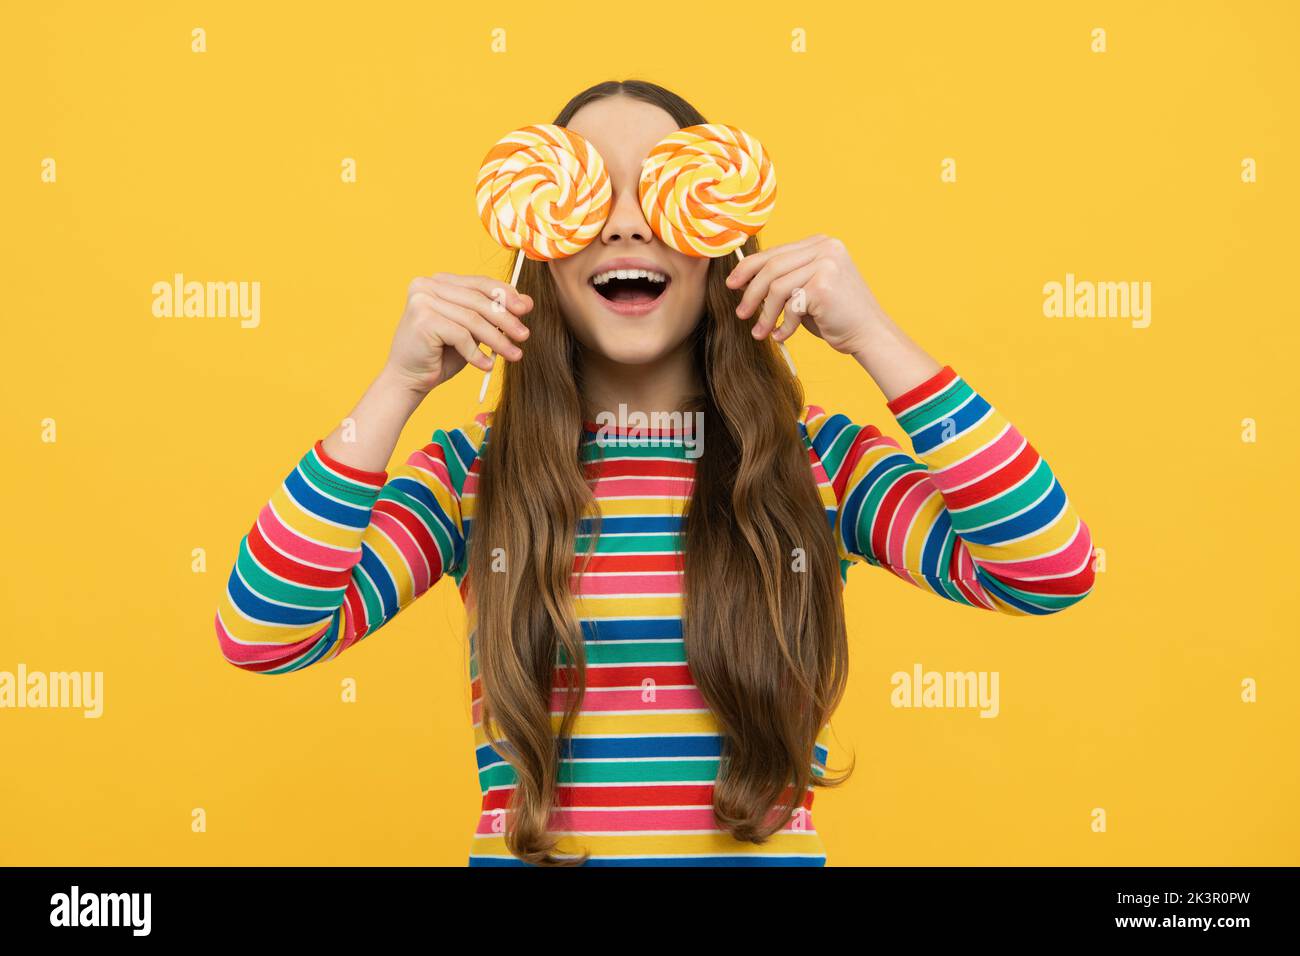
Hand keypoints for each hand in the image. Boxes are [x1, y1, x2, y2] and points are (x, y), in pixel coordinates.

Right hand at [384, 273, 532, 394]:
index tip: (526, 309)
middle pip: (478, 300)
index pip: (479, 283)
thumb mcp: (473, 331)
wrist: (409, 379)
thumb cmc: (441, 355)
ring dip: (497, 339)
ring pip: (473, 319)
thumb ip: (493, 314)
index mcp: (439, 281)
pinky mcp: (423, 319)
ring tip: (514, 355)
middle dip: (506, 319)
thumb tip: (527, 301)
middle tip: (524, 336)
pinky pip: (461, 335)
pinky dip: (477, 353)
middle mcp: (427, 285)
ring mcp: (422, 300)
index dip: (505, 294)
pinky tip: (486, 366)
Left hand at [726, 235, 887, 355]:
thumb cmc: (835, 315)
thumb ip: (784, 279)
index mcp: (820, 243)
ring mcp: (826, 263)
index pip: (776, 252)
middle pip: (772, 266)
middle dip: (751, 291)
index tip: (732, 284)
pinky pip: (790, 304)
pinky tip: (782, 336)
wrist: (868, 335)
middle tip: (740, 312)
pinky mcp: (824, 284)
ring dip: (765, 313)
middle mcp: (825, 247)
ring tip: (759, 332)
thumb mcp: (807, 290)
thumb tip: (743, 277)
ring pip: (776, 286)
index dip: (749, 268)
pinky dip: (783, 324)